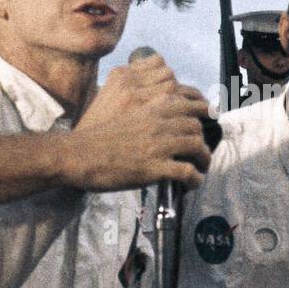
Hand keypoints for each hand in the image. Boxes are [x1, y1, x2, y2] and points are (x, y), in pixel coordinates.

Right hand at [64, 57, 214, 191]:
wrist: (78, 155)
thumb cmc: (98, 138)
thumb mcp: (128, 116)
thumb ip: (149, 117)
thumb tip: (167, 126)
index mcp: (151, 108)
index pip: (190, 104)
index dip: (205, 112)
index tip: (210, 120)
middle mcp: (158, 123)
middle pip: (196, 126)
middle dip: (204, 140)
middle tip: (201, 152)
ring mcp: (157, 145)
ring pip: (197, 145)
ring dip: (204, 159)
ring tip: (200, 168)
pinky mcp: (154, 167)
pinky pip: (187, 172)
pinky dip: (195, 178)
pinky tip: (192, 183)